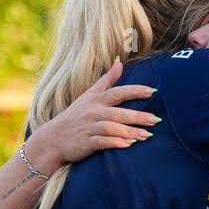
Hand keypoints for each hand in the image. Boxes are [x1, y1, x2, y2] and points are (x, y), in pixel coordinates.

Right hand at [31, 59, 159, 170]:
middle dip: (137, 116)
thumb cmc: (75, 116)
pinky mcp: (85, 142)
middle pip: (116, 112)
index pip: (116, 92)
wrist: (52, 139)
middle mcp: (92, 112)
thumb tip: (119, 63)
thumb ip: (106, 81)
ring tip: (146, 136)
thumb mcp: (88, 95)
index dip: (134, 91)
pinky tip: (128, 145)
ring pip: (110, 128)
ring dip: (128, 131)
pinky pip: (102, 142)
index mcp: (94, 100)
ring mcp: (88, 127)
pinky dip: (114, 143)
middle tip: (156, 120)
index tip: (153, 91)